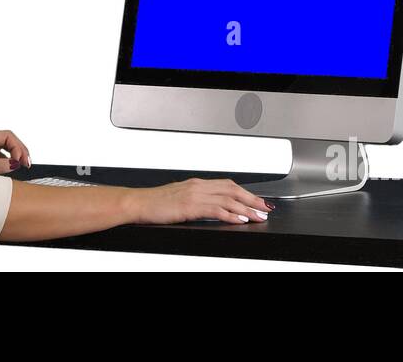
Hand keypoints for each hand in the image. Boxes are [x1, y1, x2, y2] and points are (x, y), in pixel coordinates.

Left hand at [0, 129, 30, 173]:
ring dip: (14, 156)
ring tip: (23, 166)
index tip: (21, 160)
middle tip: (28, 163)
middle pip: (7, 140)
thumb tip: (15, 163)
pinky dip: (7, 162)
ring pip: (4, 148)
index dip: (17, 147)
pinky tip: (12, 169)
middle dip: (19, 150)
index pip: (7, 136)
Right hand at [127, 178, 273, 224]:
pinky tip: (239, 219)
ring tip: (258, 216)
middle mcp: (197, 186)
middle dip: (252, 199)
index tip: (257, 201)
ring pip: (227, 199)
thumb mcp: (179, 198)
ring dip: (246, 208)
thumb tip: (212, 208)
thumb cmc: (154, 203)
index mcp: (196, 184)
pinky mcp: (189, 206)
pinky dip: (230, 214)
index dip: (245, 193)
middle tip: (266, 208)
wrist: (137, 203)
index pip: (227, 185)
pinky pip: (215, 209)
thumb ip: (196, 200)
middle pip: (232, 189)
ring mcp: (194, 195)